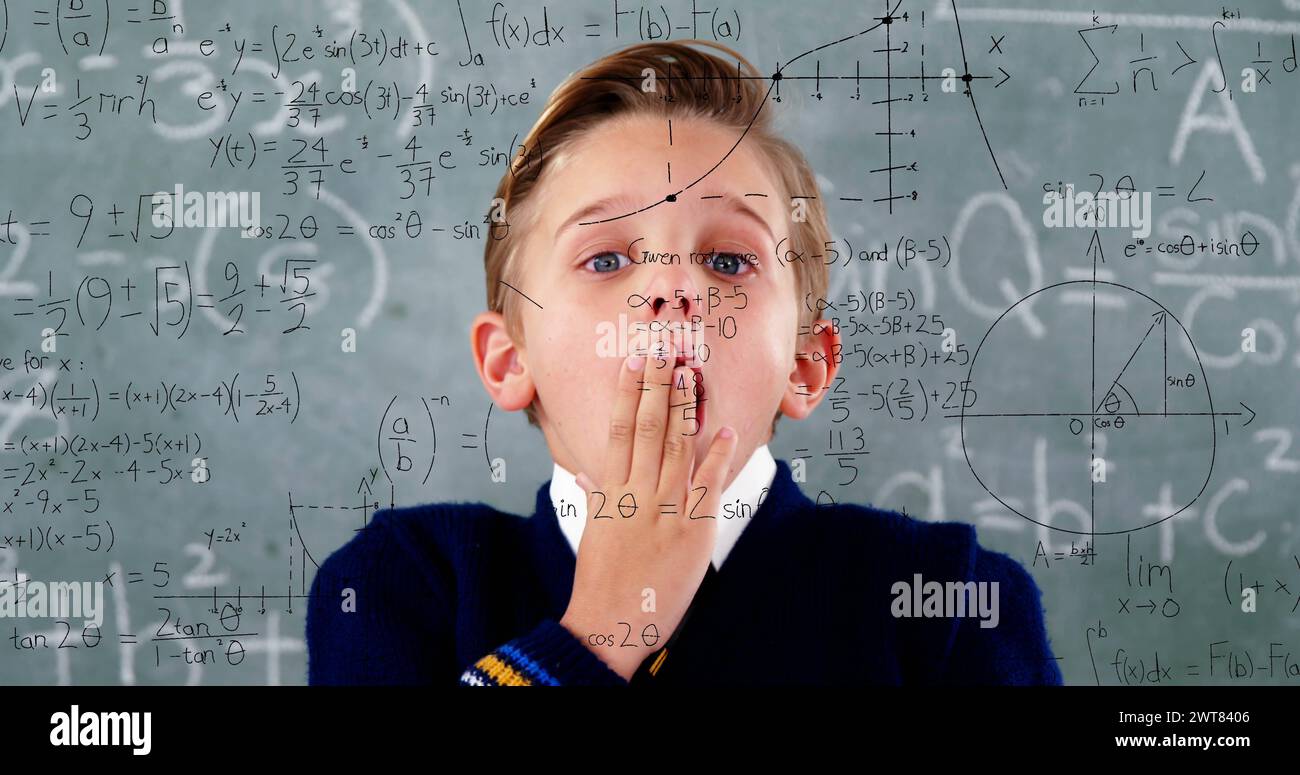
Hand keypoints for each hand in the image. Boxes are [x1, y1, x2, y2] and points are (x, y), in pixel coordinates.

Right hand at [558, 339, 737, 680]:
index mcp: (611, 491)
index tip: (632, 360)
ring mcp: (665, 511)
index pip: (617, 429)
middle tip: (663, 348)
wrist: (611, 624)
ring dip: (684, 408)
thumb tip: (586, 472)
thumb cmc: (600, 580)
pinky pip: (707, 487)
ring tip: (689, 372)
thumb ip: (594, 497)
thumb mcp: (594, 533)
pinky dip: (717, 458)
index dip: (626, 391)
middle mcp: (637, 494)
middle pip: (646, 427)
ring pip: (676, 448)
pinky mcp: (693, 532)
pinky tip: (726, 431)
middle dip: (656, 385)